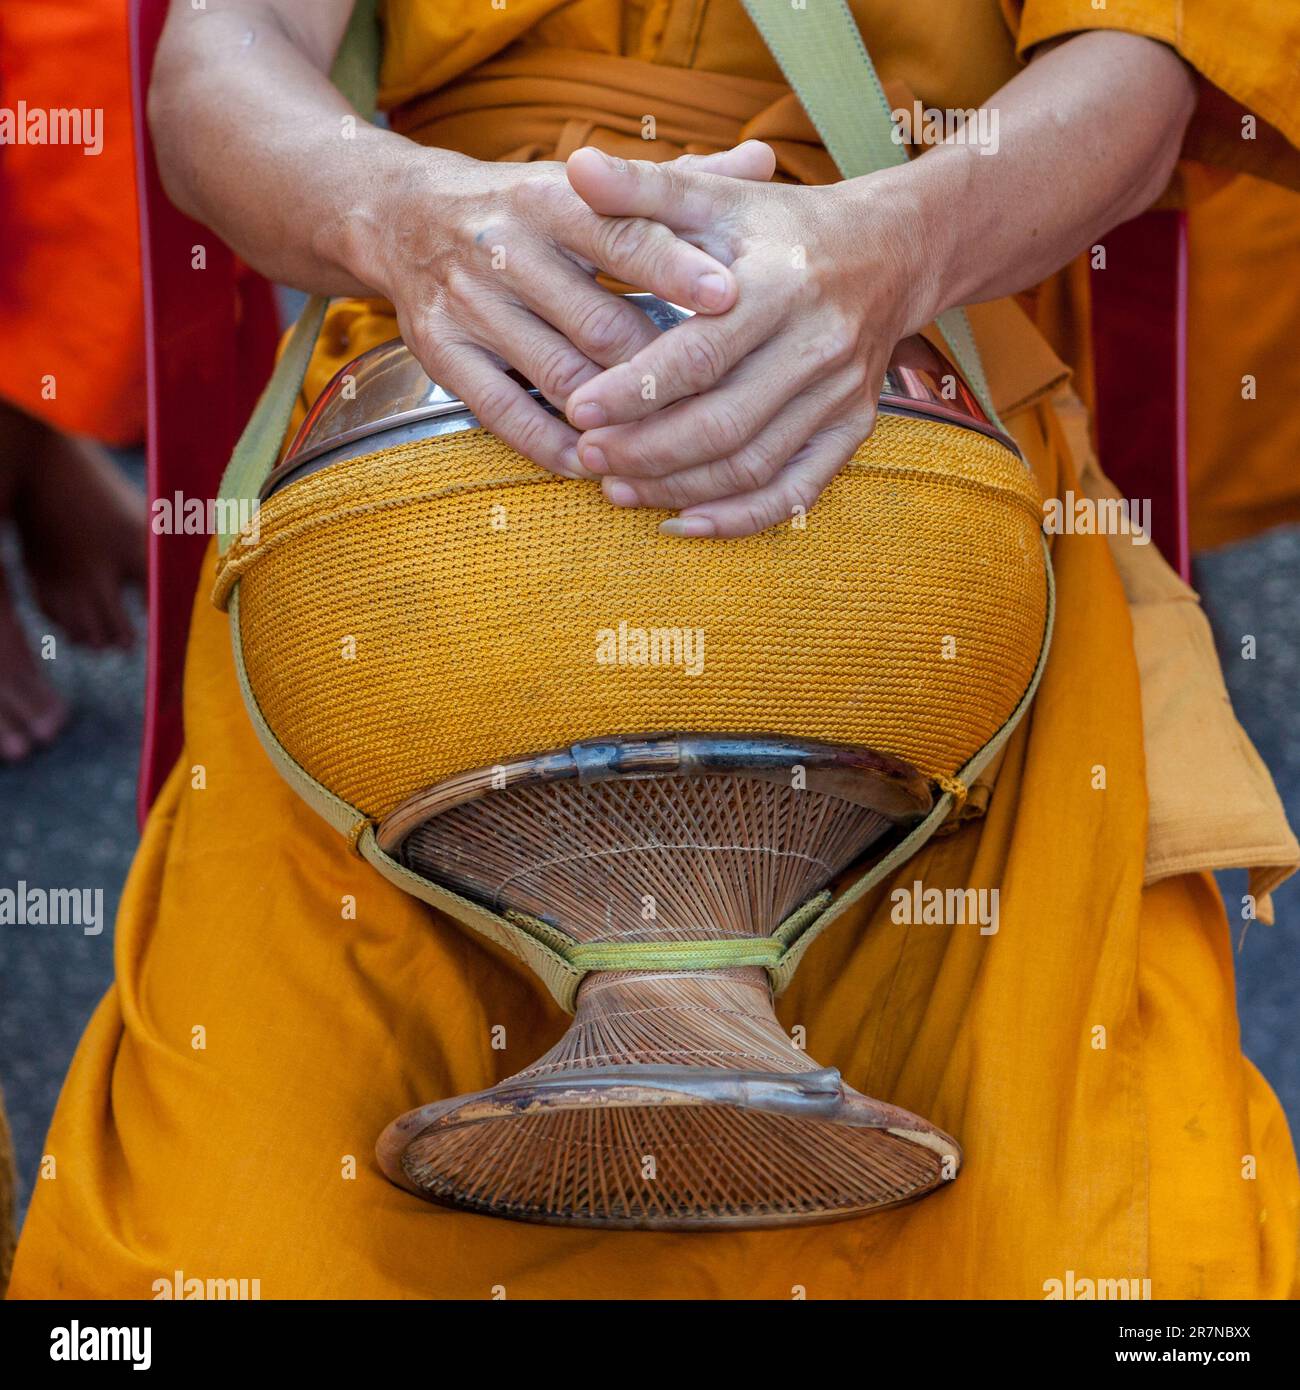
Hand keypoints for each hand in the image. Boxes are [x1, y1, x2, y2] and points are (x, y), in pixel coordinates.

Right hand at [363, 142, 775, 477]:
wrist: (402, 216)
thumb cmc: (528, 206)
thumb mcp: (590, 184)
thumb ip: (676, 184)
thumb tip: (766, 161)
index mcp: (550, 197)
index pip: (621, 235)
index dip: (675, 269)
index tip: (728, 297)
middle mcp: (504, 247)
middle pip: (596, 321)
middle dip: (656, 368)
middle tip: (715, 400)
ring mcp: (469, 305)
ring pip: (556, 374)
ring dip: (612, 415)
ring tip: (668, 444)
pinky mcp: (441, 353)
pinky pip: (503, 412)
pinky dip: (551, 445)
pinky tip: (594, 463)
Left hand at [562, 147, 934, 532]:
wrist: (890, 251)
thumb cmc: (782, 225)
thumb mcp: (718, 194)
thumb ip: (644, 189)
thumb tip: (574, 167)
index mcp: (781, 287)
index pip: (699, 354)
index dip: (635, 388)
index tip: (576, 408)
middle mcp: (817, 348)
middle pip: (722, 423)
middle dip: (646, 449)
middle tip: (587, 455)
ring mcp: (838, 397)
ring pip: (750, 466)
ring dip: (678, 488)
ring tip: (615, 488)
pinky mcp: (850, 431)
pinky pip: (793, 493)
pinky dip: (737, 519)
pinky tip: (681, 524)